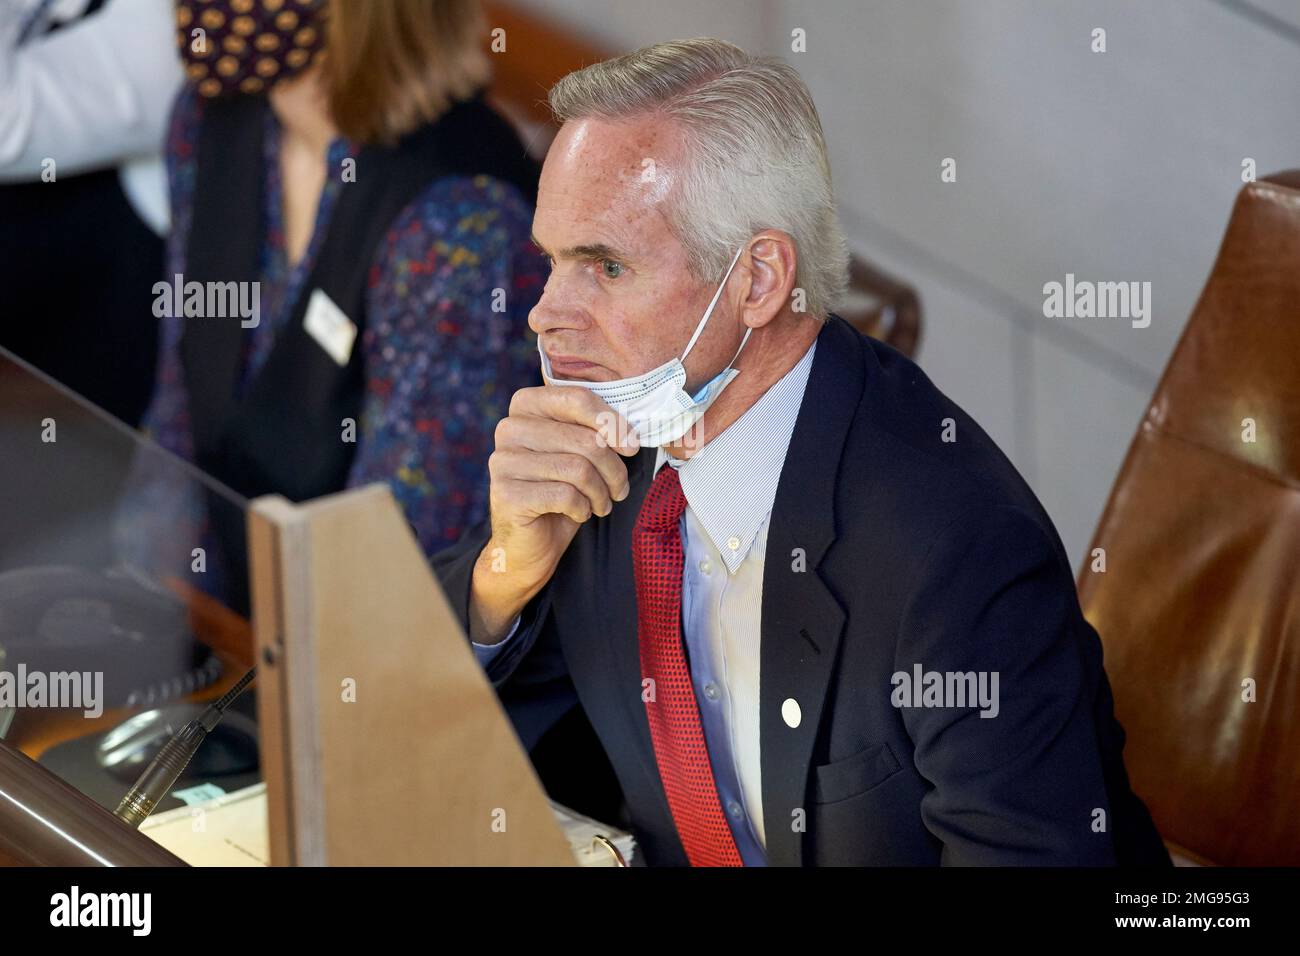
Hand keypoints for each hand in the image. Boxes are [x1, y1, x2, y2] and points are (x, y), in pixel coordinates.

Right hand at [469, 385, 639, 641]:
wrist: (529, 544)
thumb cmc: (559, 491)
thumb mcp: (578, 454)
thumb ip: (594, 431)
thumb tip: (631, 433)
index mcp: (526, 405)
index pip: (577, 398)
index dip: (613, 422)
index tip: (631, 447)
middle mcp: (509, 428)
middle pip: (584, 439)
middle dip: (614, 468)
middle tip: (620, 488)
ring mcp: (503, 460)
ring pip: (578, 468)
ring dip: (601, 491)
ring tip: (603, 503)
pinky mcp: (506, 493)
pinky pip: (565, 495)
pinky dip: (583, 508)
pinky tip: (580, 513)